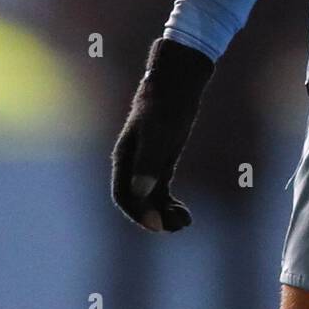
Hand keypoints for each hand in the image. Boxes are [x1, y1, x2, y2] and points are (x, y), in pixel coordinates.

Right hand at [110, 37, 213, 231]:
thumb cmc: (165, 104)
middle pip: (137, 201)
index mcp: (125, 158)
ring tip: (185, 222)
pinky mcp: (161, 162)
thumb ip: (149, 162)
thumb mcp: (158, 133)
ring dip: (164, 214)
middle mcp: (133, 165)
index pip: (123, 195)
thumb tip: (141, 193)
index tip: (157, 224)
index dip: (137, 213)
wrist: (176, 83)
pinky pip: (161, 192)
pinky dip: (171, 204)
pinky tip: (185, 213)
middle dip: (154, 216)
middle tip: (177, 226)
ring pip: (150, 199)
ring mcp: (147, 164)